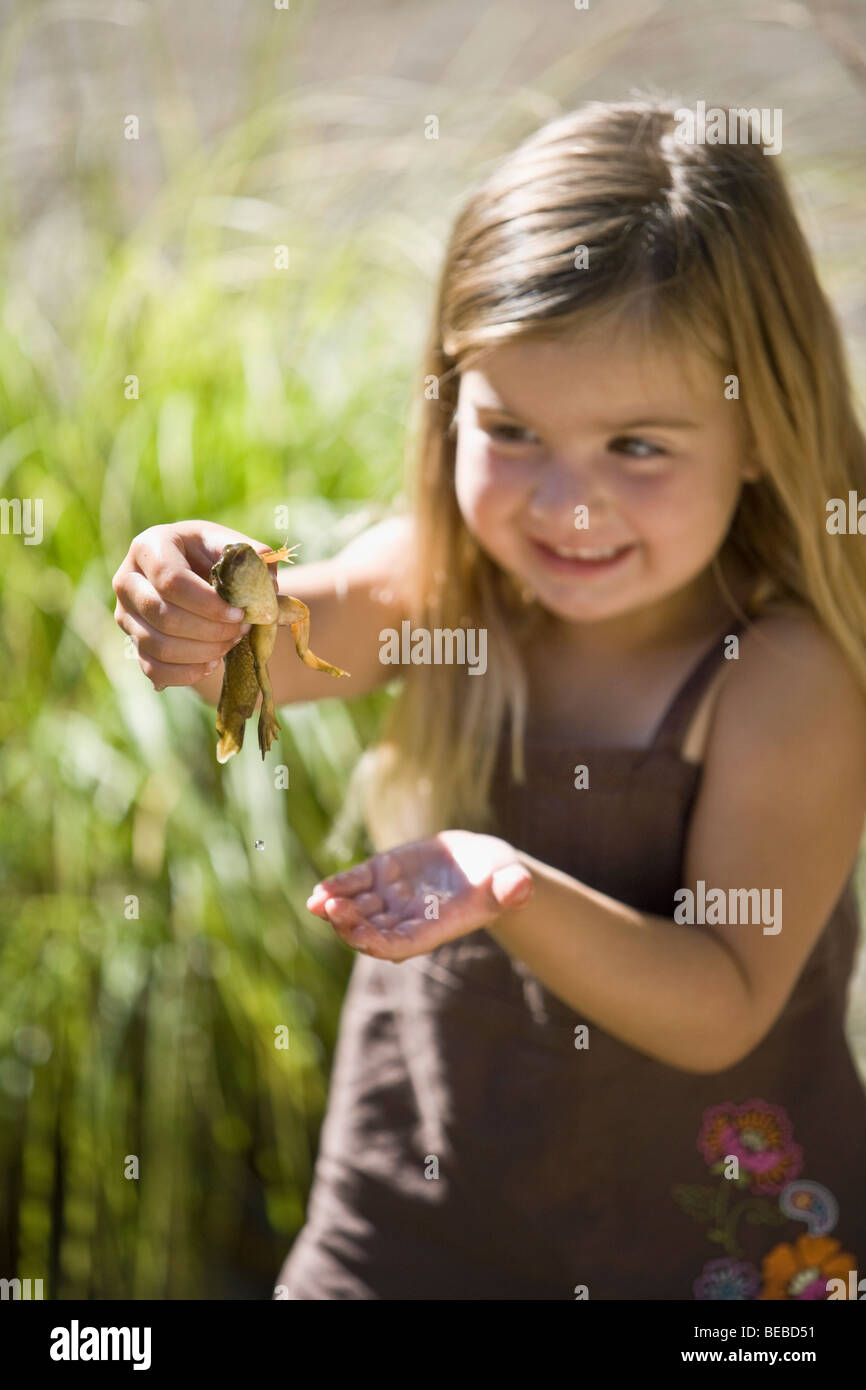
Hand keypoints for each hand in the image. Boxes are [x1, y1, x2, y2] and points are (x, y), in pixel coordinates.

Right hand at [112, 520, 275, 689]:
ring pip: (158, 646)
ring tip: (231, 643)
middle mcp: (127, 580)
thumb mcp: (234, 547)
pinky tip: (213, 663)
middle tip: (241, 630)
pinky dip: (187, 672)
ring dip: (203, 652)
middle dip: (209, 629)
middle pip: (163, 615)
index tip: (238, 614)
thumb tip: (265, 583)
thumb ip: (253, 556)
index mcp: (149, 547)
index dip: (208, 604)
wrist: (200, 580)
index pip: (171, 581)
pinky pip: (155, 669)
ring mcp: (126, 615)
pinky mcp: (134, 644)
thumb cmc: (217, 560)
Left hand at [306, 830, 533, 961]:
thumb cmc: (501, 877)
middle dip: (350, 924)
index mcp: (433, 928)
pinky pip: (355, 885)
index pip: (400, 945)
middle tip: (333, 911)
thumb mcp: (510, 880)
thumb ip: (513, 887)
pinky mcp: (382, 874)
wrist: (482, 864)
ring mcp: (391, 898)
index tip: (358, 936)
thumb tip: (521, 887)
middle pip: (371, 930)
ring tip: (320, 900)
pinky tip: (320, 890)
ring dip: (337, 907)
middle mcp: (407, 918)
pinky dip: (338, 886)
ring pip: (357, 909)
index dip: (377, 942)